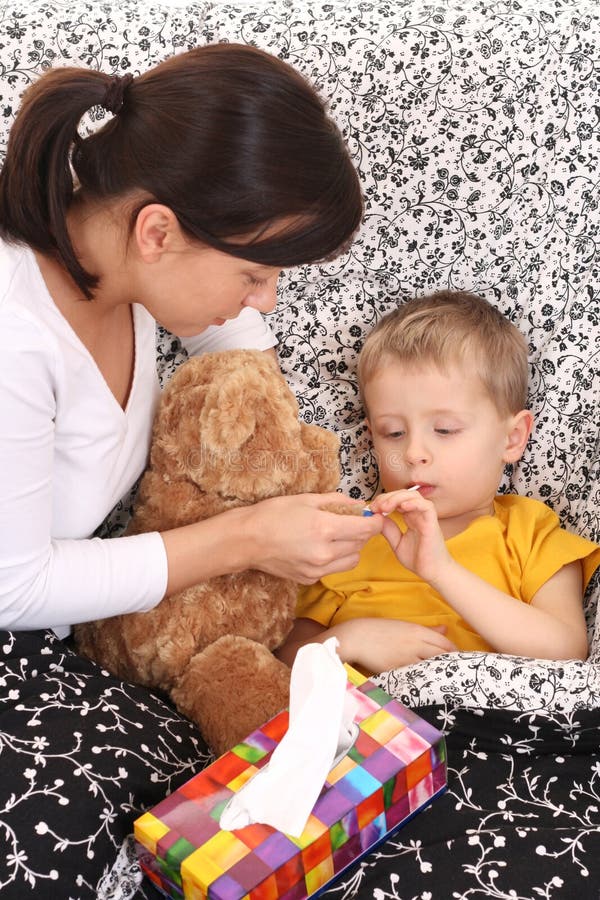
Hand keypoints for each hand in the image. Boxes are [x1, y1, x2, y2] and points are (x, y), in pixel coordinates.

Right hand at [241, 492, 383, 583]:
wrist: (246, 540)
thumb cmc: (273, 514)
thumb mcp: (306, 499)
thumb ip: (336, 501)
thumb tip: (357, 504)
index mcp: (325, 529)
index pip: (366, 528)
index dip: (375, 520)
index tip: (373, 515)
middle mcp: (325, 553)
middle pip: (361, 544)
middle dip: (362, 531)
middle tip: (351, 521)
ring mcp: (317, 569)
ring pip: (352, 560)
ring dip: (351, 547)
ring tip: (336, 536)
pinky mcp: (309, 579)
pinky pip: (334, 569)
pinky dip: (334, 559)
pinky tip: (319, 547)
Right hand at [335, 617, 456, 671]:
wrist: (357, 637)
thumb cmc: (379, 629)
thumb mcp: (403, 625)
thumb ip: (426, 630)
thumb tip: (445, 630)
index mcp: (417, 630)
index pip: (445, 643)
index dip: (454, 652)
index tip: (458, 659)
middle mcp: (415, 644)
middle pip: (442, 656)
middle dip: (452, 665)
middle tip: (457, 673)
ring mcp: (406, 658)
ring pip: (430, 668)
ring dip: (440, 674)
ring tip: (446, 681)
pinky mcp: (396, 670)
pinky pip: (415, 677)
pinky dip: (423, 681)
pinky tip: (428, 686)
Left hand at [369, 489, 451, 581]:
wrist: (432, 572)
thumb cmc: (419, 559)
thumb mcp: (396, 542)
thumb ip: (388, 529)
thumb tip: (377, 517)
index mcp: (411, 518)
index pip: (397, 500)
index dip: (384, 500)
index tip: (372, 509)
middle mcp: (418, 515)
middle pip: (404, 494)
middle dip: (387, 497)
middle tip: (376, 506)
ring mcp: (426, 517)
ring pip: (413, 496)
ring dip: (397, 498)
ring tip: (385, 507)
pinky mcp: (432, 523)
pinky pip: (426, 506)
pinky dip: (413, 503)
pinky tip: (402, 508)